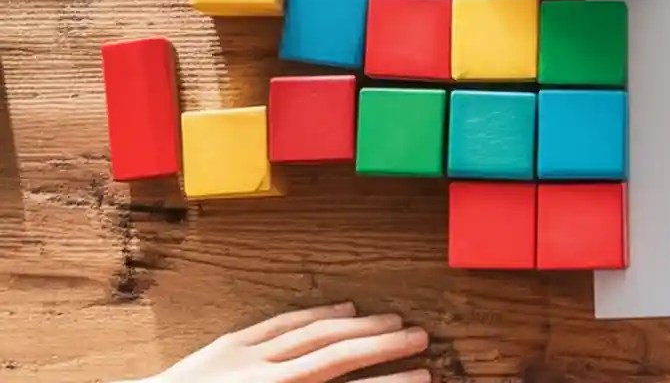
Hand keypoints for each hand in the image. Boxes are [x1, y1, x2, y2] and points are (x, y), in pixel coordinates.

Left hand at [123, 302, 430, 382]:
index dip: (391, 382)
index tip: (425, 376)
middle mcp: (270, 377)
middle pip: (339, 352)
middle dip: (384, 345)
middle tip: (422, 338)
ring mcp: (249, 356)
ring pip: (316, 332)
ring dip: (358, 324)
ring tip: (392, 321)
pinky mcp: (230, 345)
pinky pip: (282, 323)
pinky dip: (316, 314)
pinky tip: (340, 308)